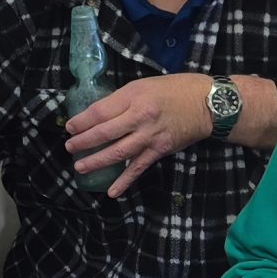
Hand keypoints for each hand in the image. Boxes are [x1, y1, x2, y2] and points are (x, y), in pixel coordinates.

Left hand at [65, 74, 212, 195]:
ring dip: (97, 161)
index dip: (82, 121)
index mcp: (134, 97)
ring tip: (80, 168)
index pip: (100, 112)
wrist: (207, 105)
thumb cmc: (174, 90)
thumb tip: (99, 114)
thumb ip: (122, 100)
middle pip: (104, 133)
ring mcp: (150, 137)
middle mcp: (140, 117)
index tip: (70, 127)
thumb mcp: (144, 85)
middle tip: (69, 148)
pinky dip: (124, 181)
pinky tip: (111, 191)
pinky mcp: (159, 151)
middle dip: (83, 142)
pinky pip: (138, 168)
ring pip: (117, 153)